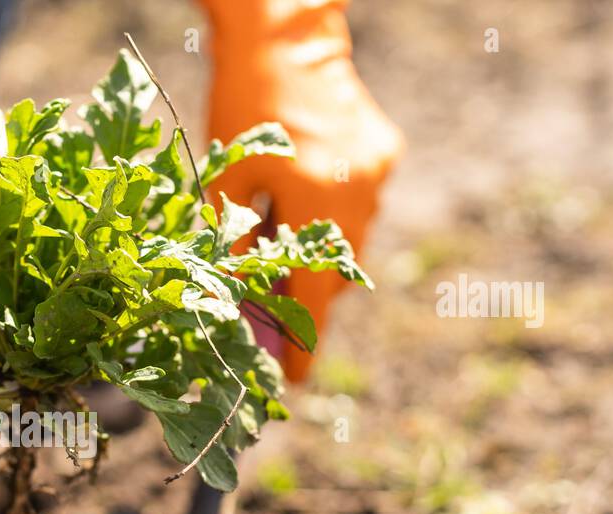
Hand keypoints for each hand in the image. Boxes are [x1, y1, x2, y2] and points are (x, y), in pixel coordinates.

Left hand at [203, 0, 402, 380]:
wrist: (287, 36)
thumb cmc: (241, 103)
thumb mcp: (226, 178)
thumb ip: (232, 242)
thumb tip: (235, 300)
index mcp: (318, 199)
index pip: (316, 294)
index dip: (305, 342)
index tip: (295, 379)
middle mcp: (359, 192)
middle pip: (336, 274)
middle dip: (304, 300)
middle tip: (270, 316)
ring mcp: (378, 173)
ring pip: (349, 244)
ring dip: (315, 260)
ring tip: (275, 254)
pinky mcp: (385, 155)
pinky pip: (358, 209)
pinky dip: (328, 222)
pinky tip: (297, 206)